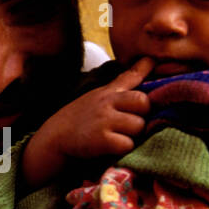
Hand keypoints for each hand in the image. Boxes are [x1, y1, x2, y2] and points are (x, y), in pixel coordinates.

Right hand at [22, 57, 152, 186]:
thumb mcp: (101, 94)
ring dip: (133, 135)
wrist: (54, 138)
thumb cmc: (82, 117)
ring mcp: (104, 119)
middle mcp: (106, 101)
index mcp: (109, 91)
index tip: (154, 64)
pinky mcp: (101, 139)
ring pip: (138, 125)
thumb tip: (151, 60)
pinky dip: (123, 149)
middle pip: (143, 102)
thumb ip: (126, 81)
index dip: (146, 70)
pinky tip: (111, 147)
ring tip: (118, 136)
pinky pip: (127, 144)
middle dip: (142, 115)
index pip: (132, 75)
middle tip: (129, 123)